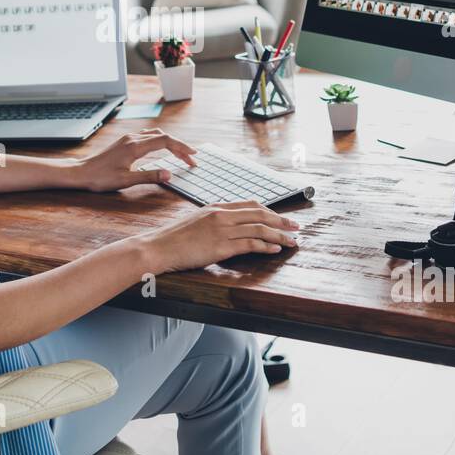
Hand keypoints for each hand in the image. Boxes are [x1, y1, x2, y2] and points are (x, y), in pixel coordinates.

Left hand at [75, 128, 197, 192]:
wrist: (80, 172)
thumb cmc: (100, 178)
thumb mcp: (126, 181)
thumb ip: (149, 177)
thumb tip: (169, 175)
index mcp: (135, 147)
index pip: (165, 141)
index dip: (181, 147)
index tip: (193, 155)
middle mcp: (132, 139)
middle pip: (163, 136)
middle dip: (179, 146)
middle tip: (191, 159)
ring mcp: (127, 139)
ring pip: (155, 135)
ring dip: (169, 143)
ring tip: (180, 155)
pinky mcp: (124, 142)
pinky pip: (147, 137)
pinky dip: (159, 141)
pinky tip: (161, 149)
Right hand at [139, 201, 299, 273]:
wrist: (158, 247)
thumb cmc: (173, 238)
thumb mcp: (195, 221)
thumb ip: (212, 219)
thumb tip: (227, 223)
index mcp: (216, 207)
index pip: (250, 204)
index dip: (269, 210)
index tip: (281, 217)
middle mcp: (221, 215)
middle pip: (260, 214)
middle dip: (281, 221)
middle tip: (296, 226)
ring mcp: (222, 230)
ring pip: (259, 229)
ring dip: (279, 235)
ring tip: (292, 241)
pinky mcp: (221, 246)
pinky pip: (250, 244)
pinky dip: (266, 246)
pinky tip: (275, 249)